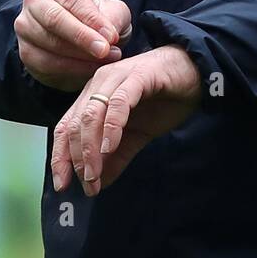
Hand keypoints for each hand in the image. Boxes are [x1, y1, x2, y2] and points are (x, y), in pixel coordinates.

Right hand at [14, 0, 132, 90]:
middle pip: (54, 19)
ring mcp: (25, 27)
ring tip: (104, 61)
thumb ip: (114, 18)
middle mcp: (35, 1)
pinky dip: (70, 70)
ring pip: (49, 44)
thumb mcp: (112, 11)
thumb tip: (108, 36)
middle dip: (81, 37)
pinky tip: (89, 70)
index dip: (92, 19)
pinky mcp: (25, 52)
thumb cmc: (96, 18)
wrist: (79, 38)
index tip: (111, 37)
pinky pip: (45, 64)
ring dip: (79, 57)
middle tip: (104, 51)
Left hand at [51, 45, 202, 196]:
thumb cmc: (164, 99)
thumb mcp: (137, 135)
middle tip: (88, 185)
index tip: (63, 185)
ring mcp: (117, 78)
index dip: (60, 157)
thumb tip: (98, 185)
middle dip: (77, 159)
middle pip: (74, 124)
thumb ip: (117, 156)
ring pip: (91, 114)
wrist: (196, 73)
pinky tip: (111, 145)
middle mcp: (99, 84)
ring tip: (95, 173)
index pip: (65, 127)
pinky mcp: (138, 75)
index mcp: (93, 96)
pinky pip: (119, 102)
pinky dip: (112, 126)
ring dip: (90, 148)